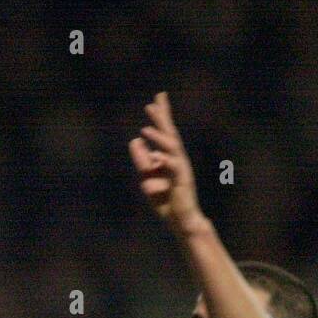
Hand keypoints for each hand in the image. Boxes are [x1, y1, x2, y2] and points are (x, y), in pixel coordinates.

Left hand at [128, 91, 203, 231]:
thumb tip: (135, 140)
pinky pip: (174, 168)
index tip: (158, 97)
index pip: (166, 132)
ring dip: (159, 138)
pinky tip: (155, 156)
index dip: (162, 115)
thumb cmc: (167, 199)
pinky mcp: (182, 182)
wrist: (182, 220)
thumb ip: (142, 160)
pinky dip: (164, 161)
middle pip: (170, 135)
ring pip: (172, 149)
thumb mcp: (148, 177)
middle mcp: (178, 159)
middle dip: (162, 118)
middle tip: (153, 102)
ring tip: (145, 129)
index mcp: (170, 157)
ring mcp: (181, 169)